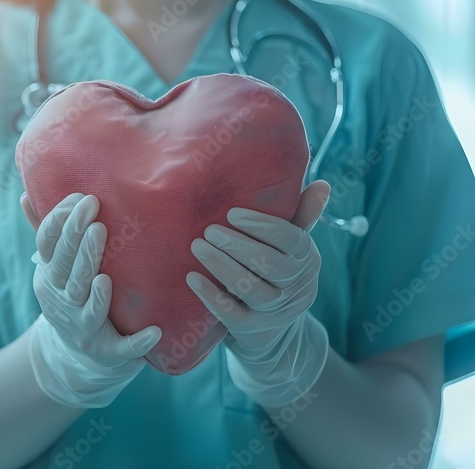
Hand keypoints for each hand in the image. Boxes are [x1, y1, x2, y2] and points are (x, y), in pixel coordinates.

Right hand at [21, 192, 161, 408]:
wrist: (78, 353)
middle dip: (79, 243)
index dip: (60, 222)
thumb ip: (45, 232)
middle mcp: (62, 299)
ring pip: (89, 304)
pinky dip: (137, 341)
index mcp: (49, 276)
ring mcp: (83, 325)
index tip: (80, 198)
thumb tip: (24, 195)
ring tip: (107, 269)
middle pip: (68, 270)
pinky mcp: (106, 350)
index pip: (47, 246)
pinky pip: (122, 347)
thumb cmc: (71, 295)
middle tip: (95, 216)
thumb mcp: (53, 267)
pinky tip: (154, 331)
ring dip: (98, 286)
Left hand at [186, 180, 331, 407]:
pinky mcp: (251, 329)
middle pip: (270, 264)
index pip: (292, 239)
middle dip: (237, 245)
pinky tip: (192, 277)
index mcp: (306, 258)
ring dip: (221, 266)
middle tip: (209, 231)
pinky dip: (211, 295)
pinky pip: (231, 313)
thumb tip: (322, 184)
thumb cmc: (276, 273)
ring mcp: (274, 310)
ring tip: (197, 246)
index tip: (232, 213)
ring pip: (251, 288)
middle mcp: (296, 286)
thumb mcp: (291, 248)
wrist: (273, 332)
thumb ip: (301, 216)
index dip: (263, 226)